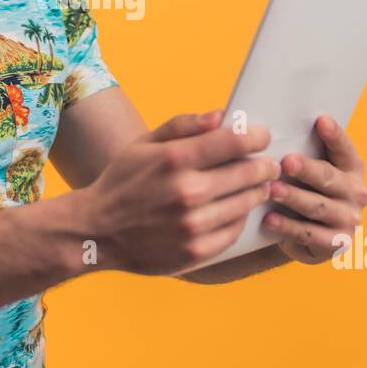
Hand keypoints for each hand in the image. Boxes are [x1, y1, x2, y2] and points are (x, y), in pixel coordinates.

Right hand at [81, 110, 280, 275]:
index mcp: (174, 159)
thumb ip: (183, 125)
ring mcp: (192, 225)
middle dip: (264, 166)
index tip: (263, 136)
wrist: (96, 231)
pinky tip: (238, 210)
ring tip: (259, 185)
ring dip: (258, 191)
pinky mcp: (195, 251)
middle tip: (270, 164)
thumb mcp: (144, 144)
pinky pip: (233, 231)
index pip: (233, 141)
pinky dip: (241, 218)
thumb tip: (221, 116)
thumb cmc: (122, 182)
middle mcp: (186, 192)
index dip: (256, 136)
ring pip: (245, 203)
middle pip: (247, 173)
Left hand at [262, 115, 366, 264]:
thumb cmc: (301, 187)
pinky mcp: (336, 243)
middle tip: (286, 162)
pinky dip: (287, 227)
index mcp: (351, 166)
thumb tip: (255, 124)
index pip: (344, 147)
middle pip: (329, 177)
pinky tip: (269, 219)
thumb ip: (294, 144)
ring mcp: (348, 219)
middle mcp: (355, 191)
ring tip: (272, 190)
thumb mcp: (304, 167)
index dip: (334, 134)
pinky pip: (308, 234)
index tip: (320, 120)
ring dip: (294, 198)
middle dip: (307, 169)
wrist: (308, 232)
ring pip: (318, 206)